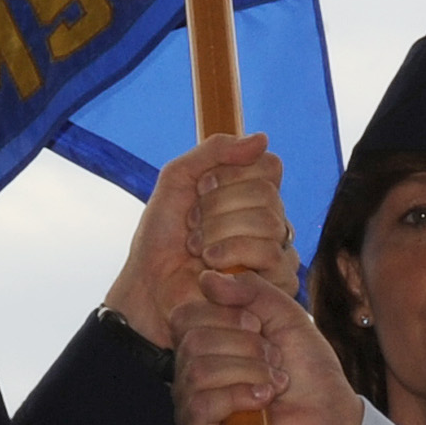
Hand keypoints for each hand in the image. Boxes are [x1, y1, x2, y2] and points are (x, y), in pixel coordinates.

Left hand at [100, 134, 295, 344]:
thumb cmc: (161, 236)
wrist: (148, 285)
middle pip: (267, 195)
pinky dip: (232, 256)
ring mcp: (276, 252)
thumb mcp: (177, 179)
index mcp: (252, 193)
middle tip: (192, 226)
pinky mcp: (276, 284)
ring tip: (199, 252)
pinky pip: (272, 255)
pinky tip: (212, 271)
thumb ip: (214, 151)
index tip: (200, 190)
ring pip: (270, 223)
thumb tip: (263, 139)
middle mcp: (270, 220)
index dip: (231, 175)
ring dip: (220, 234)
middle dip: (218, 209)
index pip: (269, 166)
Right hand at [170, 270, 363, 424]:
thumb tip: (207, 278)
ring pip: (197, 370)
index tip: (260, 327)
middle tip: (275, 361)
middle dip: (245, 345)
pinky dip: (238, 396)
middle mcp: (191, 377)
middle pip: (192, 341)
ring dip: (249, 371)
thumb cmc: (310, 375)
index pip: (185, 316)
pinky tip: (263, 402)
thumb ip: (250, 291)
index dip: (226, 315)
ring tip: (275, 384)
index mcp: (206, 347)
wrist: (333, 422)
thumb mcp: (285, 317)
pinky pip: (200, 405)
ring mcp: (192, 411)